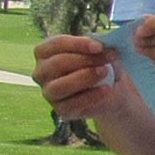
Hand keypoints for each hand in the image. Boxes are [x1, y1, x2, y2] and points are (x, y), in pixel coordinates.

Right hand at [32, 32, 146, 122]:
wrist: (112, 90)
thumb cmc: (100, 64)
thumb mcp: (101, 52)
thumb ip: (100, 47)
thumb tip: (106, 44)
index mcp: (46, 52)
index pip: (56, 44)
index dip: (78, 44)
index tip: (99, 46)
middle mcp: (42, 72)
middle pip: (57, 64)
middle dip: (85, 60)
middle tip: (107, 59)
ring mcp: (48, 92)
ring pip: (59, 86)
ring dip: (84, 77)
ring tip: (104, 72)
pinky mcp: (61, 110)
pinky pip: (71, 104)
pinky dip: (91, 96)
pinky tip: (107, 89)